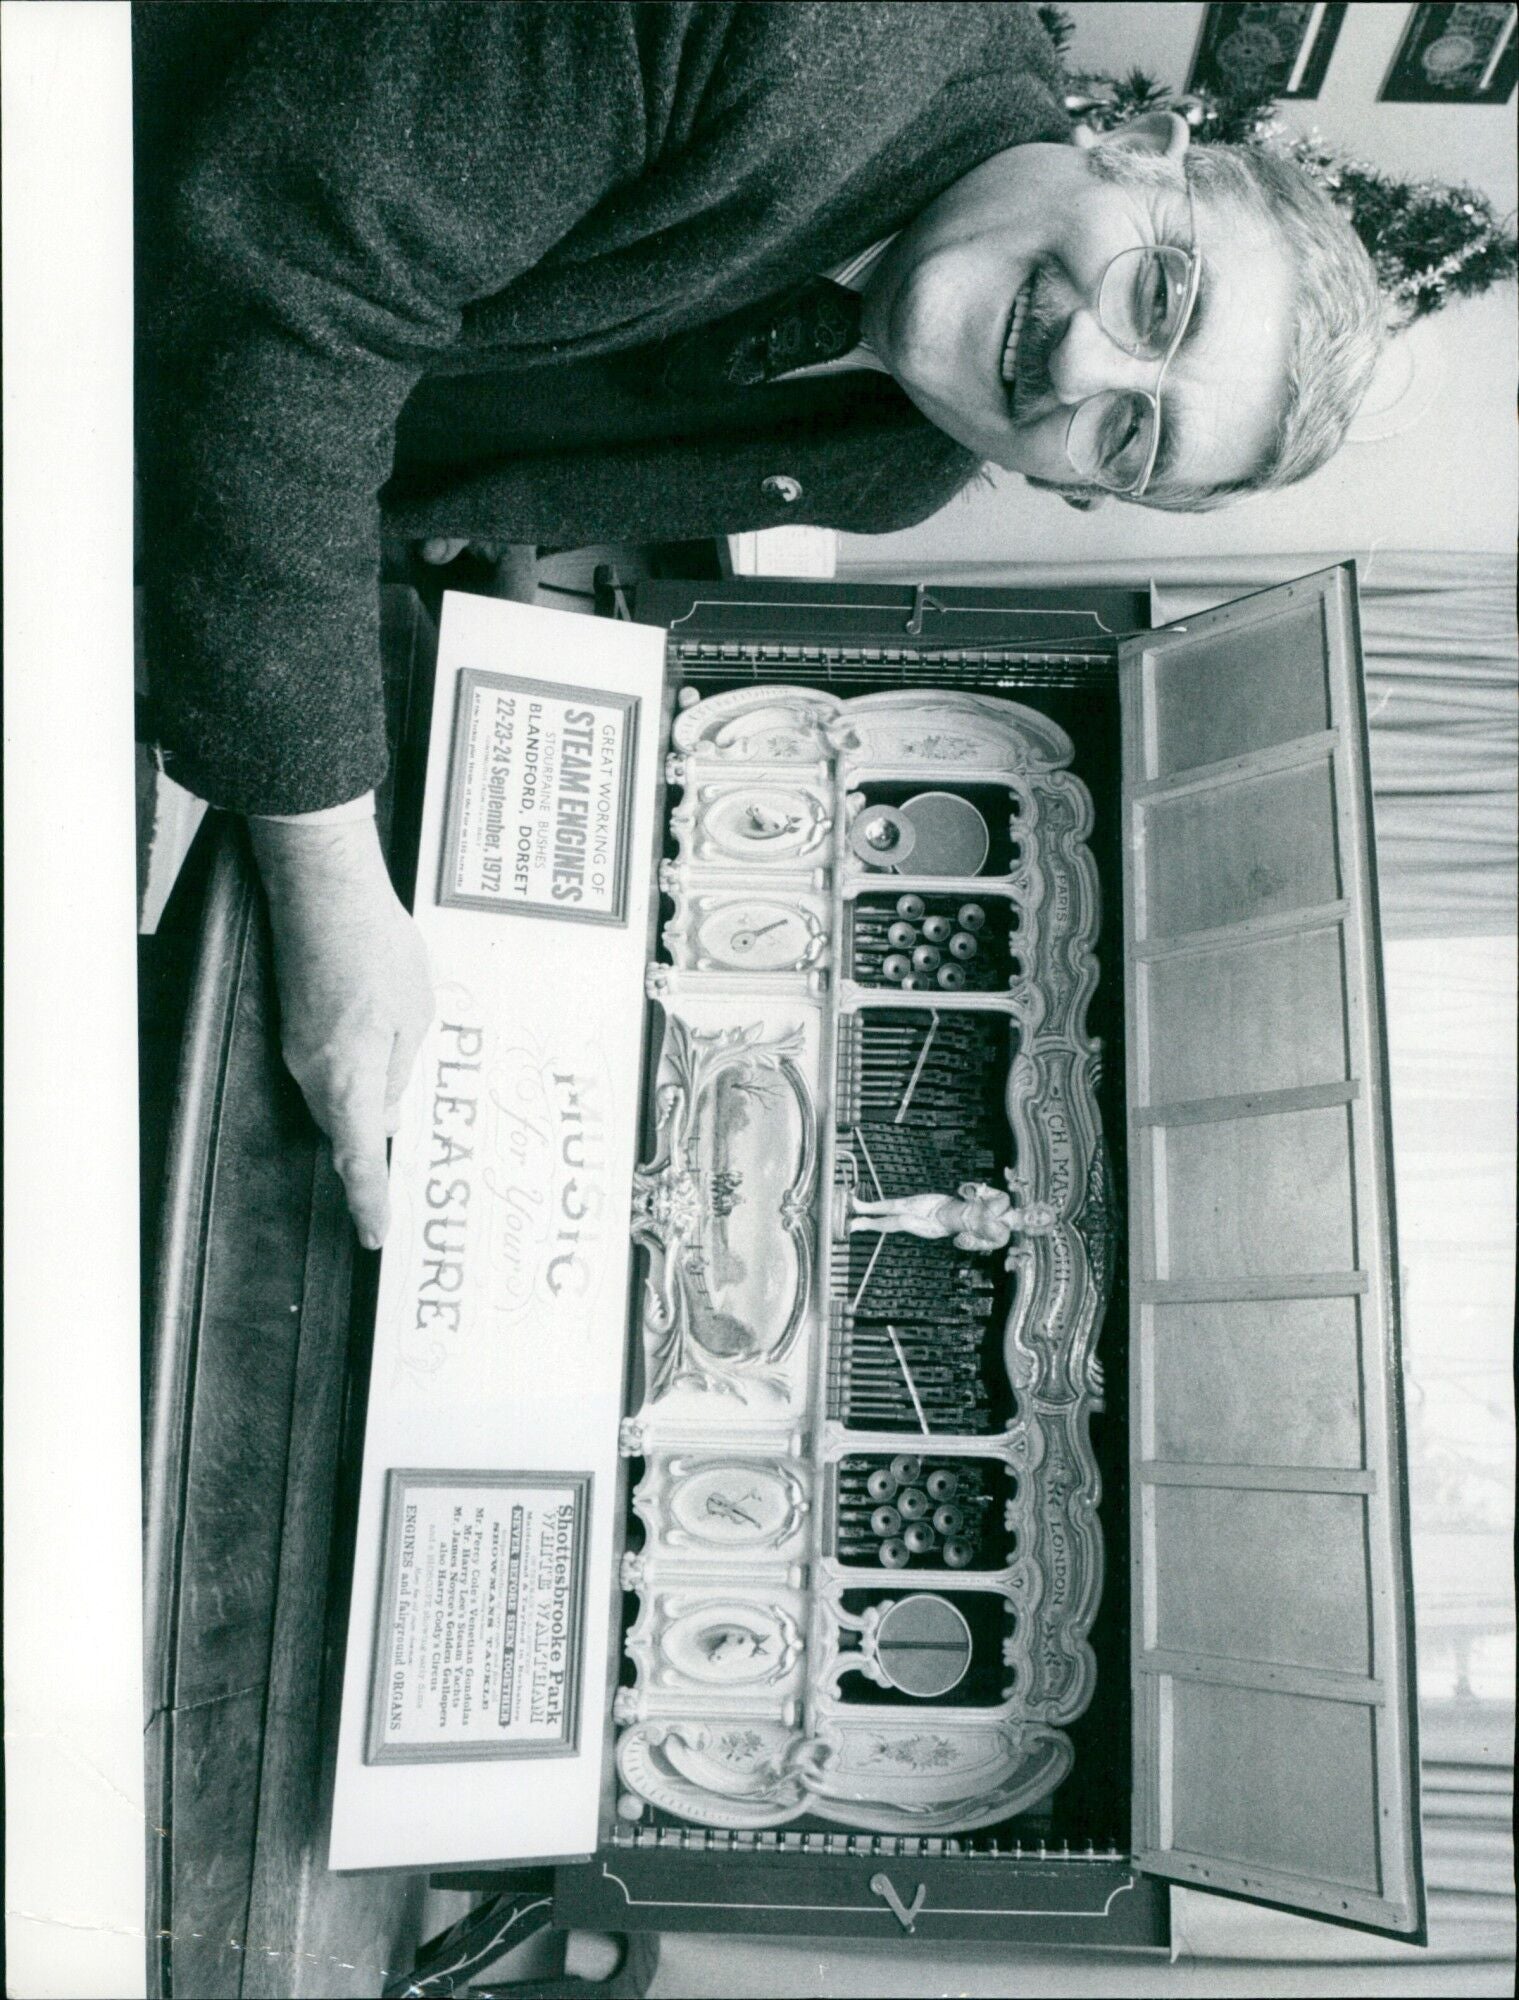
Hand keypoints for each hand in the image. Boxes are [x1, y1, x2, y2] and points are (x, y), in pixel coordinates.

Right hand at [248, 814, 433, 1247]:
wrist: (322, 888)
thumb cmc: (375, 945)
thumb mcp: (417, 1014)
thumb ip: (402, 1068)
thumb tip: (387, 1107)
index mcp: (350, 1075)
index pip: (358, 1155)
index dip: (367, 1198)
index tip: (374, 1232)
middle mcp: (314, 1069)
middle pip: (344, 1130)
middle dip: (370, 1156)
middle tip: (396, 1185)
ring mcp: (300, 1045)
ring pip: (336, 1097)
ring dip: (365, 1109)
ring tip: (402, 1115)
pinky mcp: (298, 1022)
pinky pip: (328, 1067)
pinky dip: (354, 1076)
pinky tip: (383, 1056)